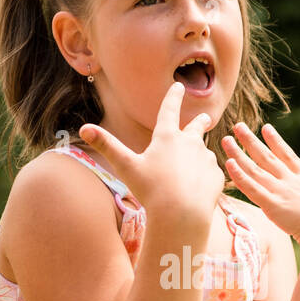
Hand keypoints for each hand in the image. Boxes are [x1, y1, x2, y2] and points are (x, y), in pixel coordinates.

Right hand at [79, 82, 223, 222]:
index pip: (170, 109)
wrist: (182, 215)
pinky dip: (204, 177)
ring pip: (203, 153)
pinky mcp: (216, 175)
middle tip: (205, 118)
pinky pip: (210, 173)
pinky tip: (197, 188)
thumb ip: (107, 146)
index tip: (179, 85)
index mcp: (167, 137)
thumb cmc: (151, 190)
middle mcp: (190, 142)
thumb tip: (83, 129)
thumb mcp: (126, 167)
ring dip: (199, 155)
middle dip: (200, 121)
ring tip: (193, 167)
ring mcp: (206, 158)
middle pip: (197, 126)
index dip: (174, 96)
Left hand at [222, 122, 299, 256]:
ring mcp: (281, 191)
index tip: (267, 128)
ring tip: (227, 139)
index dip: (276, 141)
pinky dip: (240, 176)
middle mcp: (291, 181)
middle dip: (252, 141)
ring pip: (255, 169)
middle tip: (239, 126)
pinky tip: (229, 164)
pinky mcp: (272, 205)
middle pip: (267, 157)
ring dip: (239, 153)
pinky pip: (252, 188)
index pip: (288, 155)